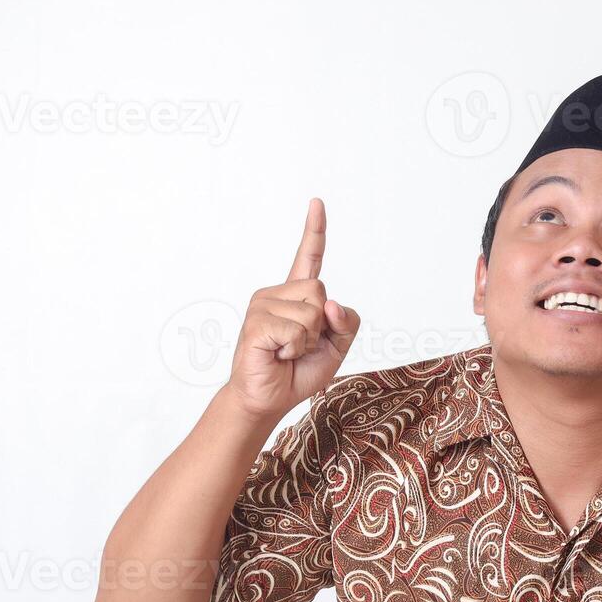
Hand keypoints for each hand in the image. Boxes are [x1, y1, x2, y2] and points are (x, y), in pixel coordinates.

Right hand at [226, 198, 360, 420]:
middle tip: (301, 345)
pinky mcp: (255, 323)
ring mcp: (262, 306)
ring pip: (311, 312)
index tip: (317, 202)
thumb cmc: (299, 371)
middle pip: (320, 290)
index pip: (308, 257)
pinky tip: (278, 355)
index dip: (314, 230)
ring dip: (309, 341)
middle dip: (322, 325)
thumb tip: (330, 304)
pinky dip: (296, 350)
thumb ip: (346, 322)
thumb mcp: (337, 346)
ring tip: (287, 352)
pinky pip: (296, 331)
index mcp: (296, 296)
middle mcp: (276, 293)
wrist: (270, 399)